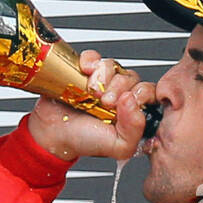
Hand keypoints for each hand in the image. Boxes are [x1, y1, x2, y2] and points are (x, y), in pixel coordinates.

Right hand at [28, 50, 156, 161]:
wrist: (53, 134)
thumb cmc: (84, 141)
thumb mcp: (118, 146)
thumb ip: (135, 131)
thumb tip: (133, 103)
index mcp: (131, 110)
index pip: (148, 92)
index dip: (139, 94)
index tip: (125, 103)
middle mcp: (119, 94)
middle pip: (130, 77)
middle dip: (118, 88)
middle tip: (104, 103)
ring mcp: (102, 81)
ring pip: (113, 65)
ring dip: (103, 77)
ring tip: (91, 93)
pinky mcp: (84, 71)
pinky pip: (94, 56)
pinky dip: (90, 61)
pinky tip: (85, 74)